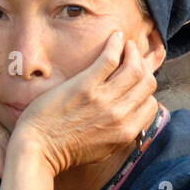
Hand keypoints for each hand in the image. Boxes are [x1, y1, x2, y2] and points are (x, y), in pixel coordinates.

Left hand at [10, 31, 158, 177]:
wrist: (38, 149)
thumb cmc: (66, 151)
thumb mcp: (103, 150)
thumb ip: (120, 133)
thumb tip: (132, 119)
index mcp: (126, 133)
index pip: (151, 104)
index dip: (145, 91)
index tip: (136, 81)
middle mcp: (119, 116)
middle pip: (147, 83)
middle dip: (143, 68)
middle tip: (133, 58)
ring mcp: (103, 100)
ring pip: (134, 68)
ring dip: (133, 52)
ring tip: (126, 46)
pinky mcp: (84, 86)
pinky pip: (110, 59)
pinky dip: (116, 44)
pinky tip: (116, 38)